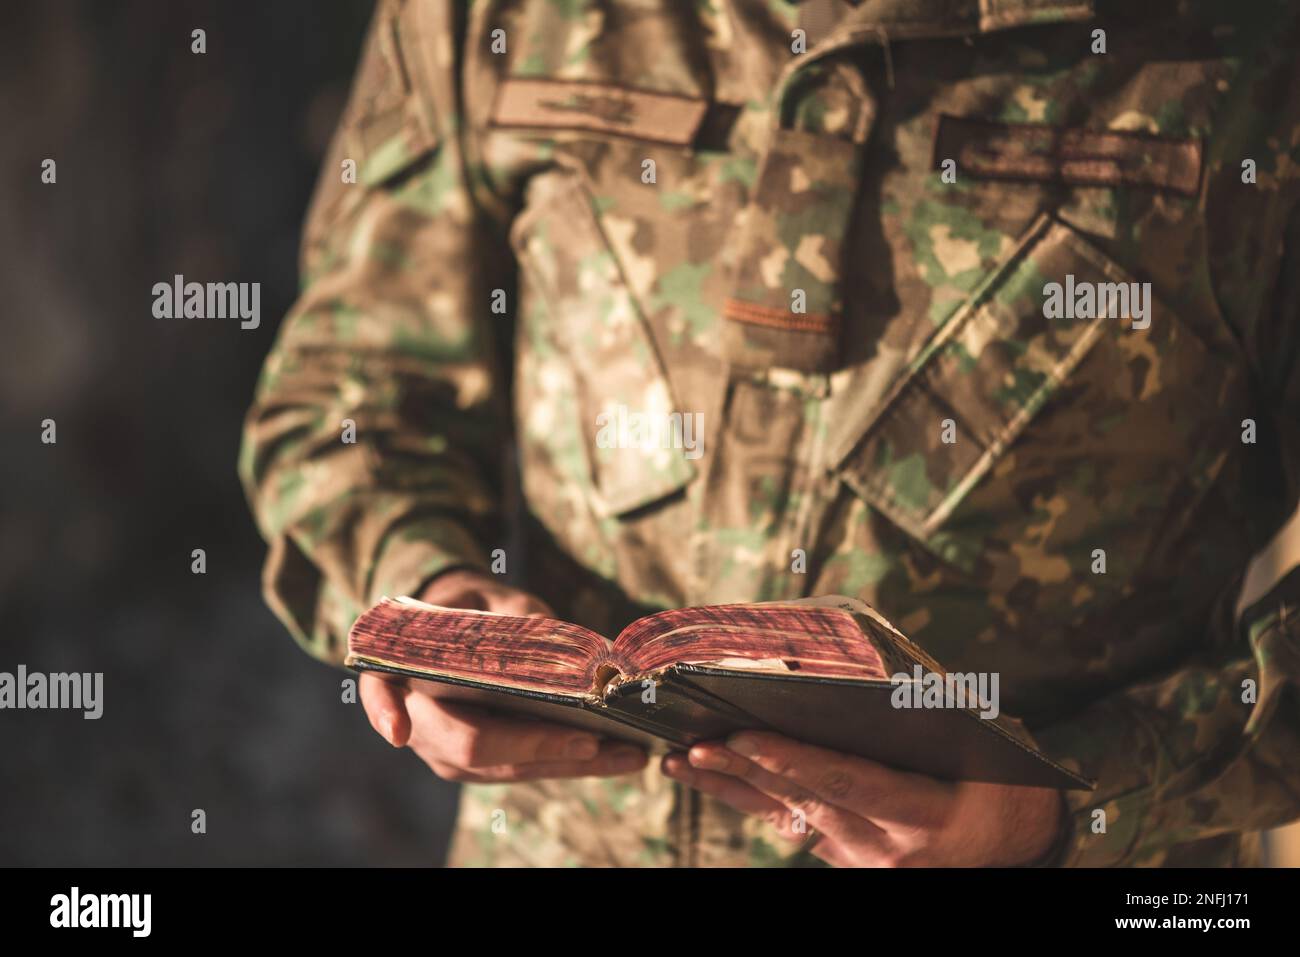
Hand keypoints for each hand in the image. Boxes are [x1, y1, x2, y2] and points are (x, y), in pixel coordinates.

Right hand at [358, 568, 647, 781]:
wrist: (451, 630)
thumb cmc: (464, 607)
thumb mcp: (480, 595)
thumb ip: (509, 610)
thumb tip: (556, 634)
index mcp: (396, 676)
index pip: (385, 698)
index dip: (387, 713)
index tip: (398, 729)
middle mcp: (416, 725)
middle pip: (472, 747)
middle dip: (536, 747)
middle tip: (592, 741)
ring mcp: (448, 753)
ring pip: (509, 769)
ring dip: (571, 765)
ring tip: (629, 753)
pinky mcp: (483, 765)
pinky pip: (529, 769)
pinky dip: (576, 764)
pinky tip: (621, 756)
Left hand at [662, 732, 1062, 866]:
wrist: (1020, 855)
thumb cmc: (1008, 790)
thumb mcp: (986, 755)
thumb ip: (931, 719)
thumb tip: (868, 673)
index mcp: (921, 815)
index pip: (846, 783)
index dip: (792, 760)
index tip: (744, 736)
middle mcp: (885, 847)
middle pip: (804, 801)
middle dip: (745, 771)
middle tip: (695, 746)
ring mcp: (862, 860)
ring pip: (787, 816)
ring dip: (733, 788)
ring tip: (682, 761)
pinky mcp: (847, 859)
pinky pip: (792, 827)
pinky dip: (751, 801)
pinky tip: (715, 780)